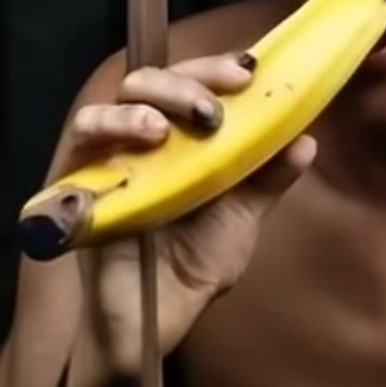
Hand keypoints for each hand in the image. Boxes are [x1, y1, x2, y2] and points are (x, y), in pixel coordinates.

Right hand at [62, 54, 315, 363]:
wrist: (152, 319)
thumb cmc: (193, 263)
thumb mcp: (241, 218)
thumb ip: (269, 178)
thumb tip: (307, 140)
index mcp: (189, 134)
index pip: (198, 80)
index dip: (219, 68)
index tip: (248, 71)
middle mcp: (151, 132)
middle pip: (160, 78)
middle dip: (188, 81)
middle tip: (214, 108)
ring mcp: (113, 148)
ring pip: (122, 95)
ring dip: (149, 100)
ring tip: (166, 129)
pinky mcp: (78, 172)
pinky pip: (84, 131)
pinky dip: (109, 123)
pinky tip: (141, 139)